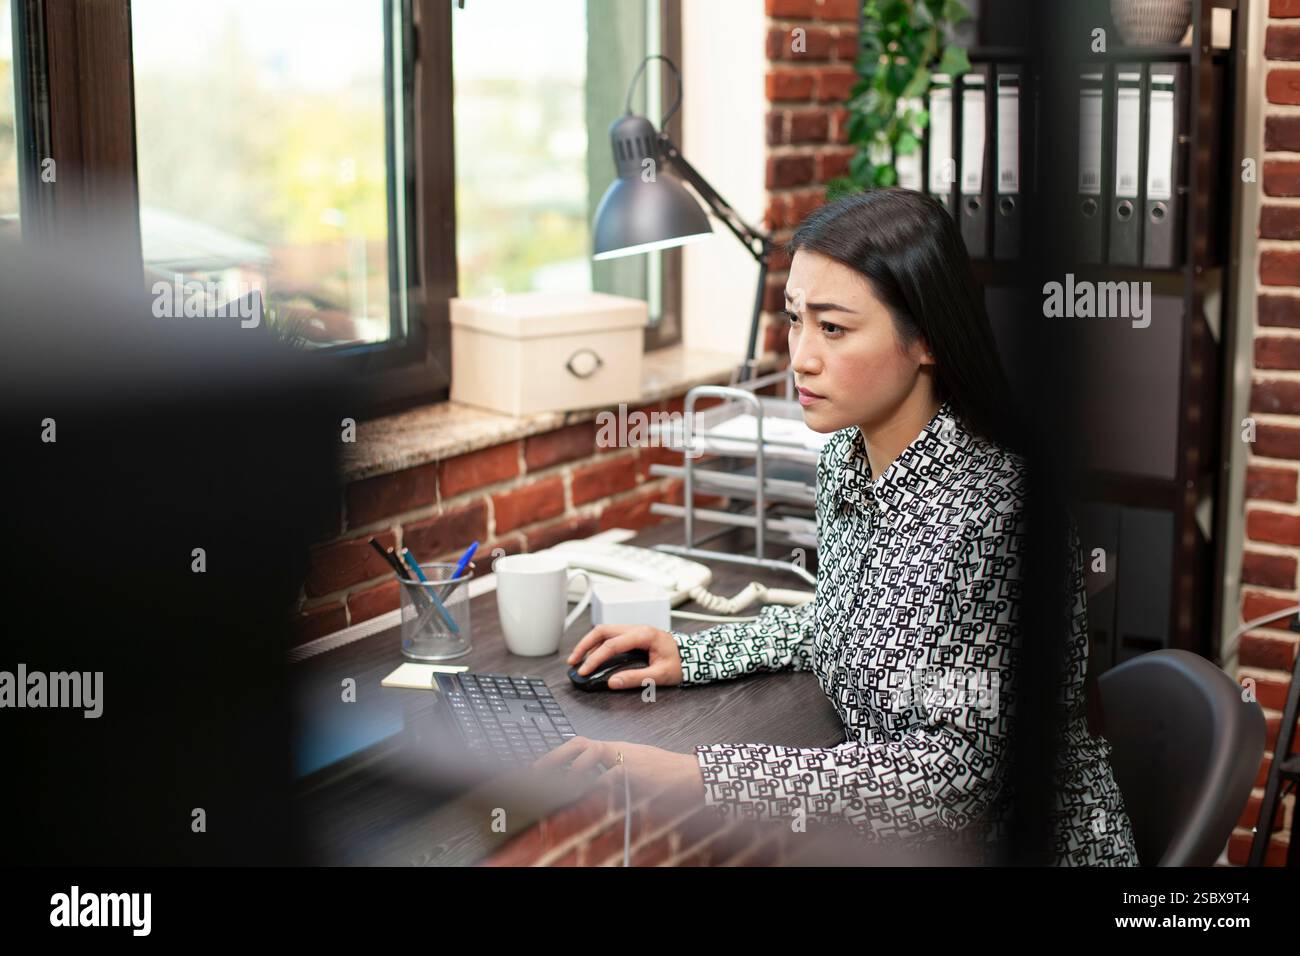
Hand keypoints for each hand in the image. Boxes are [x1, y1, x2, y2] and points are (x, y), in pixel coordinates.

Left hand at [532, 737, 704, 801]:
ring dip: (574, 769)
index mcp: (614, 749)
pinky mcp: (636, 772)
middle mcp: (618, 750)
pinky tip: (587, 793)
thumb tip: (586, 783)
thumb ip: (610, 771)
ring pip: (592, 754)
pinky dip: (597, 784)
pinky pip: (611, 775)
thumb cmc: (663, 774)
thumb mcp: (633, 768)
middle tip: (536, 772)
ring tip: (561, 784)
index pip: (580, 744)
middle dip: (555, 757)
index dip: (557, 754)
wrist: (690, 776)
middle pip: (580, 744)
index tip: (539, 767)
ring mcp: (626, 760)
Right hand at [566, 624, 682, 689]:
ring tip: (578, 659)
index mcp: (644, 635)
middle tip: (573, 662)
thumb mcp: (661, 675)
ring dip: (589, 644)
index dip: (595, 658)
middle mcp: (637, 629)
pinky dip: (598, 645)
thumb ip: (636, 679)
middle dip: (585, 645)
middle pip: (603, 631)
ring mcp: (635, 631)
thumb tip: (612, 682)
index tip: (585, 671)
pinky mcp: (633, 636)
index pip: (612, 644)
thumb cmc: (681, 663)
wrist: (693, 656)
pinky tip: (592, 656)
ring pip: (605, 631)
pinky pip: (611, 636)